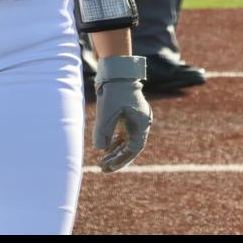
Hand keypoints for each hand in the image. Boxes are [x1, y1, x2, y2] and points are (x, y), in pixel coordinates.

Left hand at [92, 55, 152, 171]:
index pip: (134, 148)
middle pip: (132, 147)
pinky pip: (125, 133)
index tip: (109, 167)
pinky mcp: (130, 115)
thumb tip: (100, 149)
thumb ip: (103, 132)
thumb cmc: (113, 92)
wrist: (118, 73)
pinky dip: (117, 141)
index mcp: (140, 124)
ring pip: (128, 140)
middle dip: (118, 158)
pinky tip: (107, 148)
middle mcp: (141, 123)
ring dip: (116, 151)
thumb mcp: (106, 113)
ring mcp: (136, 119)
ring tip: (103, 160)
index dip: (122, 160)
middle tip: (104, 168)